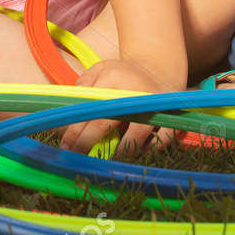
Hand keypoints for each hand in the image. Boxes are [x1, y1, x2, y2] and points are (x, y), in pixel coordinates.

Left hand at [60, 59, 176, 156]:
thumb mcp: (99, 70)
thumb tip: (64, 112)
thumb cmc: (122, 75)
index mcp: (112, 77)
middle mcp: (133, 90)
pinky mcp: (171, 116)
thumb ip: (82, 87)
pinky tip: (136, 157)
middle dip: (87, 143)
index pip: (90, 109)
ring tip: (105, 164)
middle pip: (106, 123)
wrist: (158, 70)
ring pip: (135, 136)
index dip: (75, 130)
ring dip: (119, 153)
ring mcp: (154, 105)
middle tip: (75, 158)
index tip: (65, 146)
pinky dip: (149, 152)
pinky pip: (161, 141)